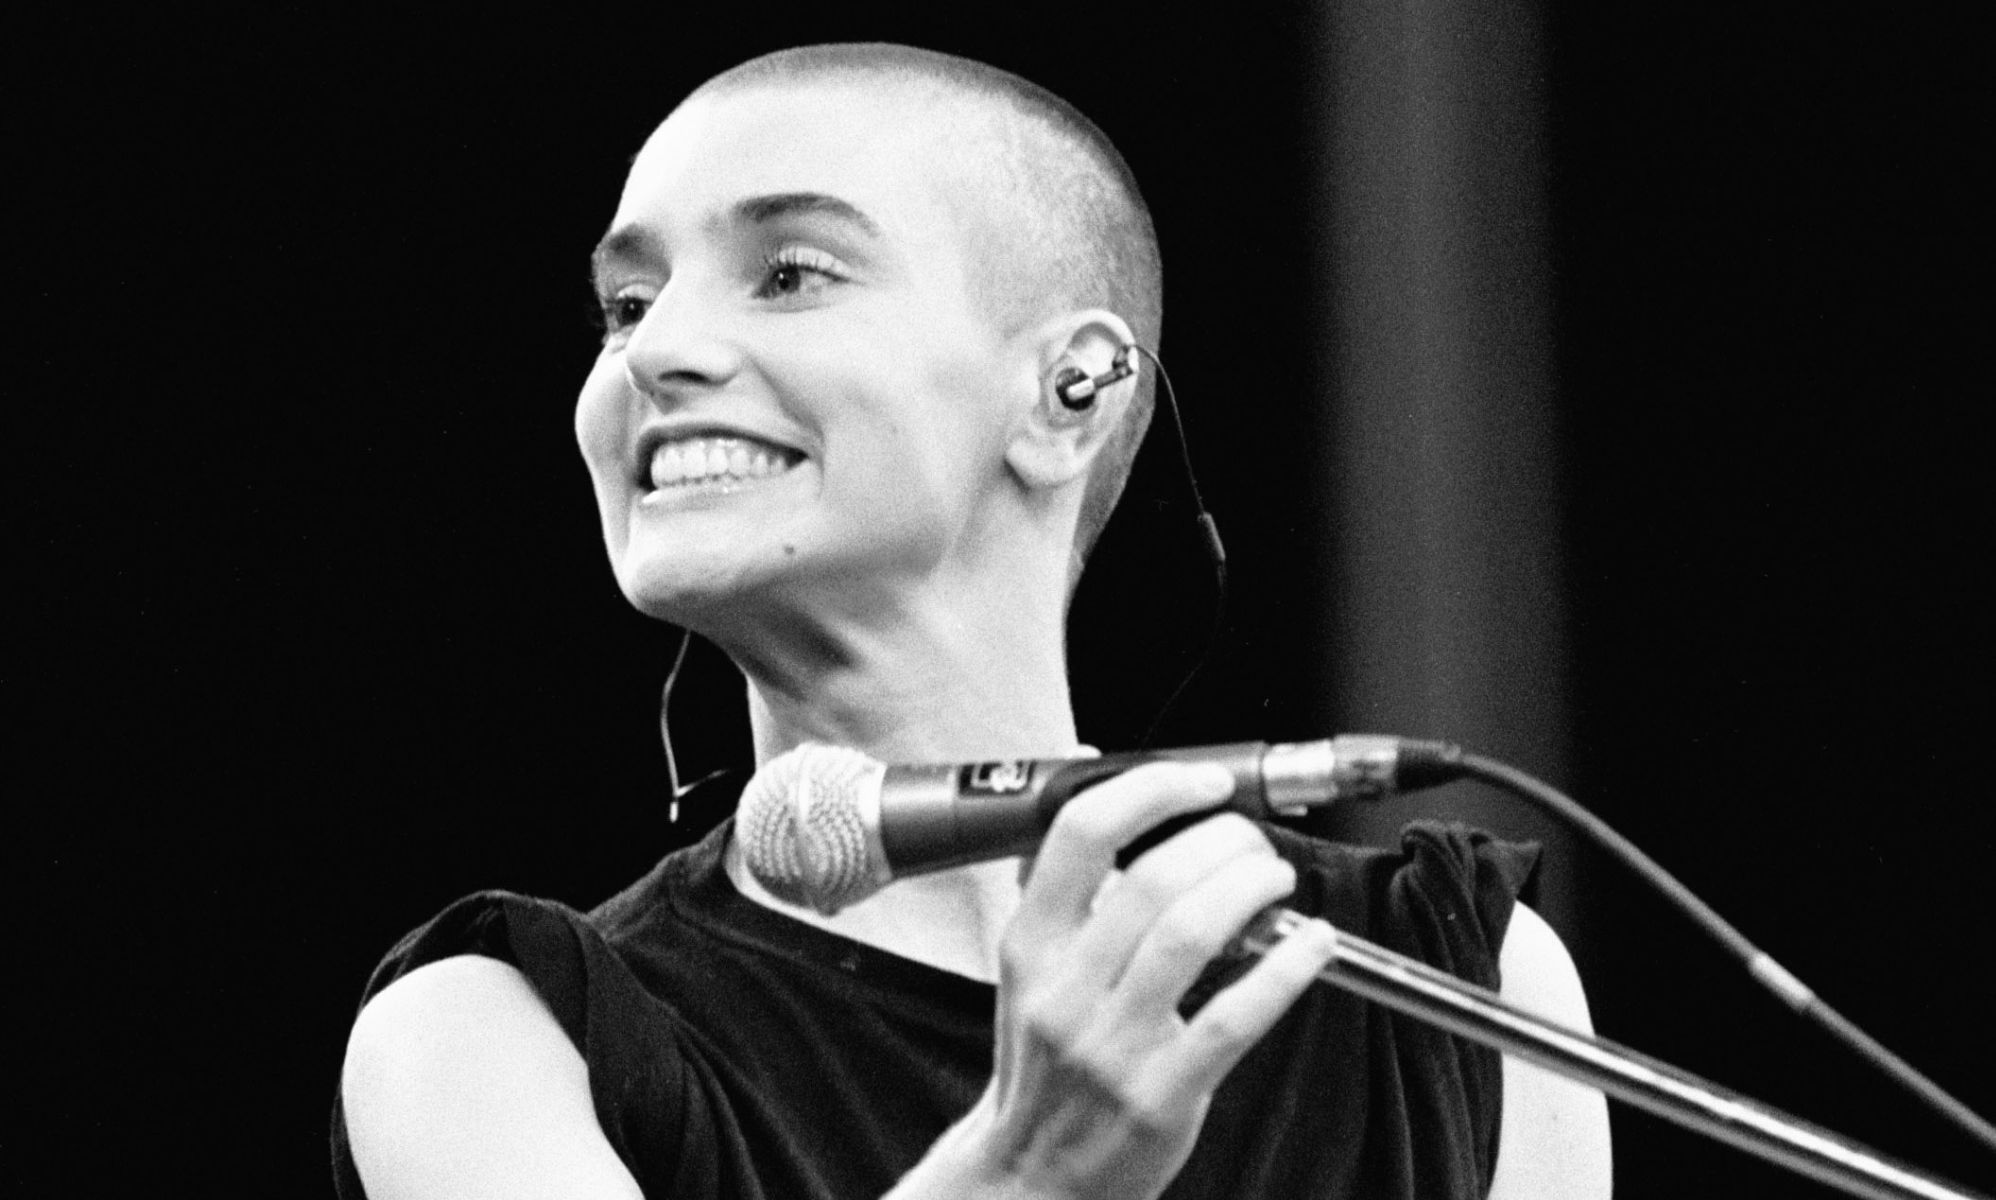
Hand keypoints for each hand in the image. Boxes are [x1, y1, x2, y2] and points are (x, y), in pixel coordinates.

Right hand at [896, 762, 1339, 1199]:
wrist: (1031, 1175)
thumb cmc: (1043, 1065)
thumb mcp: (1025, 971)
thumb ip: (1056, 883)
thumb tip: (1094, 779)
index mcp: (1029, 945)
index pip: (1082, 834)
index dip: (1153, 790)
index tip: (1203, 783)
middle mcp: (1064, 989)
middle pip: (1152, 877)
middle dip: (1224, 841)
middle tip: (1253, 843)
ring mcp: (1112, 1045)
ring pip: (1193, 932)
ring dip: (1253, 889)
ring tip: (1277, 880)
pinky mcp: (1161, 1093)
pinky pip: (1234, 1015)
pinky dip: (1287, 968)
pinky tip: (1312, 943)